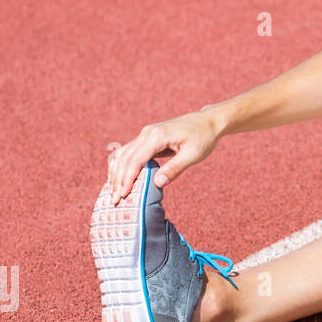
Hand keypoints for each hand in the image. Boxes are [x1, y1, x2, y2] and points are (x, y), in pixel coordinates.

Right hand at [107, 108, 222, 203]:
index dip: (127, 179)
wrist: (208, 121)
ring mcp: (146, 134)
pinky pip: (129, 152)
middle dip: (118, 180)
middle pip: (125, 159)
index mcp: (157, 136)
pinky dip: (122, 165)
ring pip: (123, 155)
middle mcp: (147, 133)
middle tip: (114, 200)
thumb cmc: (203, 137)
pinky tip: (118, 178)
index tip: (122, 195)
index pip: (135, 160)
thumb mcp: (193, 155)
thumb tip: (157, 184)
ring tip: (113, 192)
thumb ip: (175, 168)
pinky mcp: (147, 137)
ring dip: (116, 173)